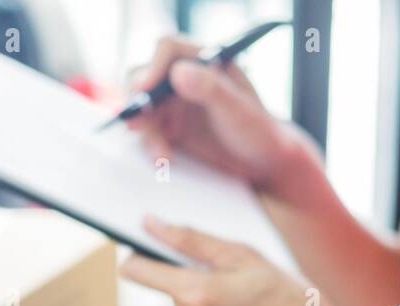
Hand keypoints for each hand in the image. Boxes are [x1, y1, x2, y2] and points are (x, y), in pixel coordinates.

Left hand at [120, 217, 349, 305]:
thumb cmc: (293, 302)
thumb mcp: (246, 258)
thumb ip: (193, 241)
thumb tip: (152, 225)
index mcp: (195, 296)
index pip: (135, 270)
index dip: (138, 251)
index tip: (150, 240)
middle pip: (166, 285)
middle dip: (190, 273)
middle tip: (231, 270)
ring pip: (184, 303)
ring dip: (205, 293)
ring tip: (246, 295)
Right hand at [126, 36, 315, 197]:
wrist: (262, 161)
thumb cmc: (258, 130)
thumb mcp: (237, 109)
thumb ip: (210, 89)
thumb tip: (178, 73)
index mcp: (204, 60)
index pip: (168, 50)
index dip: (153, 67)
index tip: (146, 89)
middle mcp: (185, 77)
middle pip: (145, 77)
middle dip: (139, 101)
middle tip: (137, 124)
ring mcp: (174, 102)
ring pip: (143, 108)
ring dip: (146, 131)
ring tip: (163, 156)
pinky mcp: (170, 127)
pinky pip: (148, 131)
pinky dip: (150, 145)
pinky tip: (165, 159)